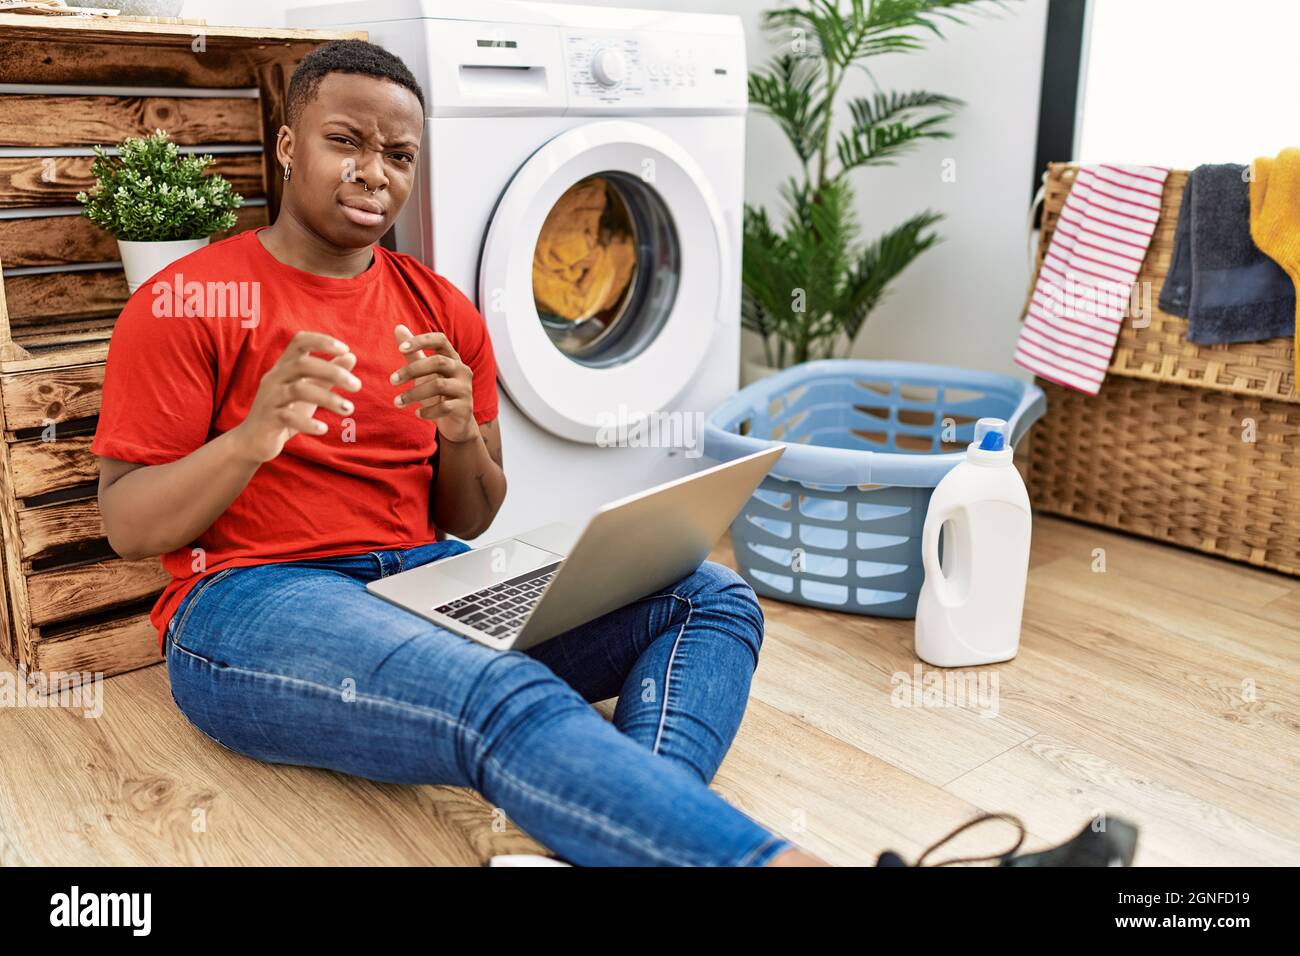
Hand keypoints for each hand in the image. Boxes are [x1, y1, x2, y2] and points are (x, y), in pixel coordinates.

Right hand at [232, 331, 361, 463]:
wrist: (254, 440)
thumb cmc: (285, 410)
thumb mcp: (309, 390)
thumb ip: (328, 375)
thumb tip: (351, 356)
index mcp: (284, 366)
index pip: (300, 341)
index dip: (322, 341)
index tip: (346, 348)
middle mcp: (275, 378)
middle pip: (303, 364)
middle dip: (333, 372)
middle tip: (357, 386)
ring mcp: (270, 398)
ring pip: (299, 390)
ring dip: (328, 398)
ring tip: (348, 409)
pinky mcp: (268, 419)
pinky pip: (288, 417)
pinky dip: (308, 423)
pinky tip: (324, 429)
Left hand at [390, 324, 479, 443]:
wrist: (456, 421)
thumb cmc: (438, 393)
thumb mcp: (424, 371)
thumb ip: (413, 352)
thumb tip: (398, 327)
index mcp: (452, 358)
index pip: (440, 340)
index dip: (421, 341)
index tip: (400, 348)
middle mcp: (462, 370)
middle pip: (438, 362)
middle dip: (412, 370)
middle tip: (392, 380)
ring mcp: (465, 389)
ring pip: (439, 385)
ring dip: (414, 393)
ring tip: (397, 402)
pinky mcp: (465, 408)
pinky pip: (444, 407)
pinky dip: (428, 411)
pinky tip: (417, 414)